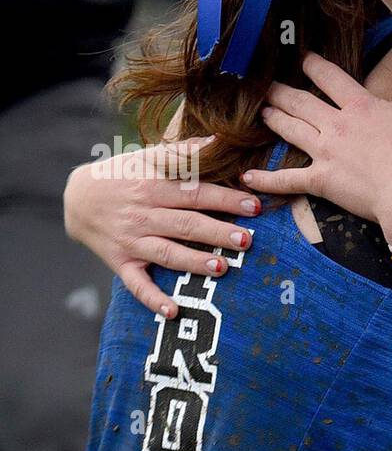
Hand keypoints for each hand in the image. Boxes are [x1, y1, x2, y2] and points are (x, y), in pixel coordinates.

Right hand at [64, 137, 260, 316]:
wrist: (77, 198)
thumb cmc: (123, 175)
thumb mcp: (147, 157)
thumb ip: (182, 152)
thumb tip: (219, 139)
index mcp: (152, 185)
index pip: (194, 192)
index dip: (224, 199)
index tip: (253, 204)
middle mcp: (143, 214)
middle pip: (185, 224)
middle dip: (217, 232)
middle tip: (246, 239)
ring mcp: (131, 240)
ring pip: (166, 253)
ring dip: (194, 262)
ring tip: (221, 268)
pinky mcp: (121, 262)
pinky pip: (137, 284)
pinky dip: (153, 299)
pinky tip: (173, 311)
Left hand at [247, 36, 391, 242]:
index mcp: (360, 106)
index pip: (330, 78)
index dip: (314, 66)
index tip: (302, 59)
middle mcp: (336, 125)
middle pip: (301, 102)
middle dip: (283, 91)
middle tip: (268, 85)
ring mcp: (325, 153)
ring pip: (291, 130)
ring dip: (275, 119)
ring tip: (263, 112)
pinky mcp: (321, 182)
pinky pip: (287, 179)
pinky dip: (267, 179)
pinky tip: (248, 176)